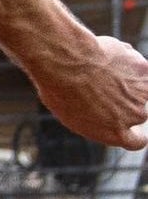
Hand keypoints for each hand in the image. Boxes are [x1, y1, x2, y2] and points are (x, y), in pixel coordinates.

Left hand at [35, 34, 147, 149]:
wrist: (68, 65)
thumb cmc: (60, 89)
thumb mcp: (70, 115)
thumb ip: (94, 118)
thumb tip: (98, 111)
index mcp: (116, 134)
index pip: (137, 141)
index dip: (133, 131)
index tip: (124, 119)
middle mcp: (135, 117)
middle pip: (137, 111)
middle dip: (123, 100)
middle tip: (101, 85)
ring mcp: (142, 94)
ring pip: (138, 87)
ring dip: (125, 79)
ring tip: (99, 69)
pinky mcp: (144, 71)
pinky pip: (138, 66)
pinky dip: (127, 61)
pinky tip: (107, 56)